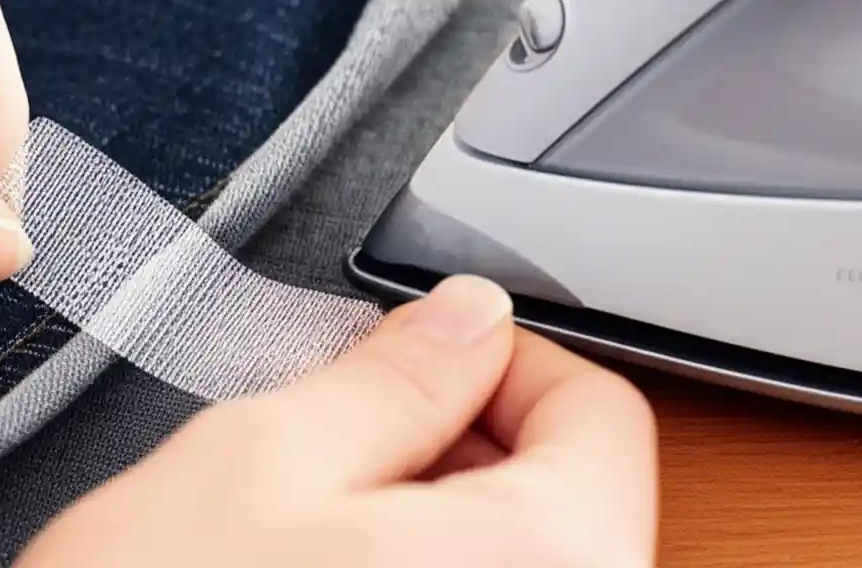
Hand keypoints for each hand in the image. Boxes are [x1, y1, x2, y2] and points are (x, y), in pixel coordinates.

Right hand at [18, 276, 659, 566]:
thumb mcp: (262, 463)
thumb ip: (390, 375)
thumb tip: (464, 317)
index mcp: (554, 562)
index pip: (599, 412)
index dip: (498, 358)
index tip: (419, 353)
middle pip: (567, 491)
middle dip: (455, 440)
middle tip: (342, 436)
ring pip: (511, 553)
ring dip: (423, 516)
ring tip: (313, 526)